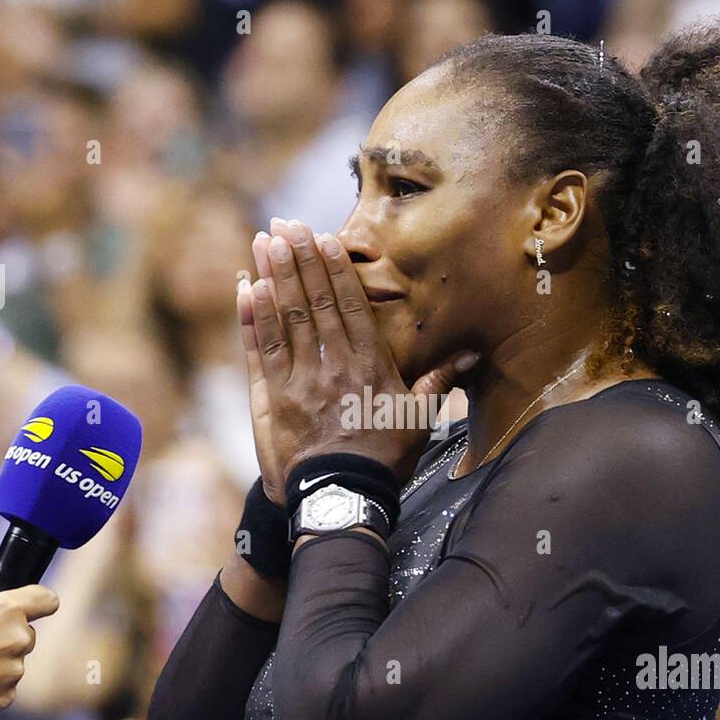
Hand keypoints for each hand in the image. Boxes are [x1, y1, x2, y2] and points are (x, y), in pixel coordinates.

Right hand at [0, 585, 59, 719]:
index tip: (39, 606)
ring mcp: (14, 671)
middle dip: (7, 639)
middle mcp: (17, 638)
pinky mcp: (6, 697)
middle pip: (27, 635)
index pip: (46, 600)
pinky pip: (4, 689)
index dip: (41, 603)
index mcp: (6, 610)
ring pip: (14, 664)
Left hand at [240, 218, 477, 485]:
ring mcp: (302, 378)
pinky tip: (250, 288)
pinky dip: (255, 317)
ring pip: (287, 317)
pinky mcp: (276, 396)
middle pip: (315, 301)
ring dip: (275, 276)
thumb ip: (437, 382)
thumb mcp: (419, 421)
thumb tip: (470, 354)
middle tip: (287, 224)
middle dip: (300, 258)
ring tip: (266, 241)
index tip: (323, 237)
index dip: (334, 268)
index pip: (350, 306)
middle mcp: (334, 364)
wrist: (343, 496)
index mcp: (370, 365)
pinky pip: (262, 349)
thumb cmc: (384, 459)